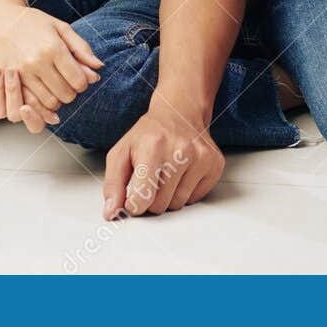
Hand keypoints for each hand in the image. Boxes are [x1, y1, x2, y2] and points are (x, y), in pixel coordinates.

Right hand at [0, 3, 102, 127]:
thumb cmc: (32, 22)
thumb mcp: (61, 27)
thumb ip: (81, 48)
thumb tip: (99, 66)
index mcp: (54, 48)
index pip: (78, 80)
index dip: (83, 83)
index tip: (80, 77)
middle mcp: (38, 62)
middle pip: (65, 94)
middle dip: (72, 92)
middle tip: (69, 83)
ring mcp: (23, 72)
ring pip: (49, 102)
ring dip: (57, 99)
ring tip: (56, 87)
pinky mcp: (11, 79)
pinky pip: (31, 102)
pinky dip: (40, 101)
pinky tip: (43, 91)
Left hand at [101, 103, 223, 218]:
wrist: (179, 113)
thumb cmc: (149, 135)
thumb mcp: (121, 152)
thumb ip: (112, 184)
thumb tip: (111, 213)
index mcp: (152, 147)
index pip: (141, 198)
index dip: (133, 204)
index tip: (132, 197)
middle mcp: (180, 151)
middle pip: (159, 205)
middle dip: (151, 199)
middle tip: (151, 178)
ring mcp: (201, 157)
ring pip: (178, 204)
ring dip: (169, 196)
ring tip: (167, 174)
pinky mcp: (215, 164)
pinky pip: (195, 198)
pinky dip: (186, 192)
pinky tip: (183, 173)